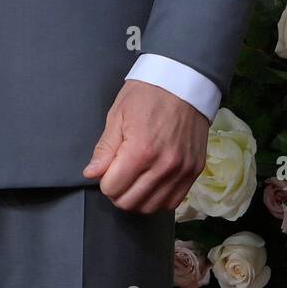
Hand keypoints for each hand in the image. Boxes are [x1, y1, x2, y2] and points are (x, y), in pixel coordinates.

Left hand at [83, 79, 208, 213]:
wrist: (183, 81)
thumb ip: (105, 149)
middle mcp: (164, 165)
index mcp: (141, 150)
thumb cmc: (147, 93)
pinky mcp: (195, 171)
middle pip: (130, 202)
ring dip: (137, 198)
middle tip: (118, 174)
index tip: (107, 168)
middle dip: (118, 191)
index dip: (105, 180)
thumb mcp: (118, 115)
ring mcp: (182, 171)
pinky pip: (173, 202)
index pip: (113, 188)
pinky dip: (158, 198)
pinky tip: (151, 183)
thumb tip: (91, 173)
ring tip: (134, 179)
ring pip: (151, 207)